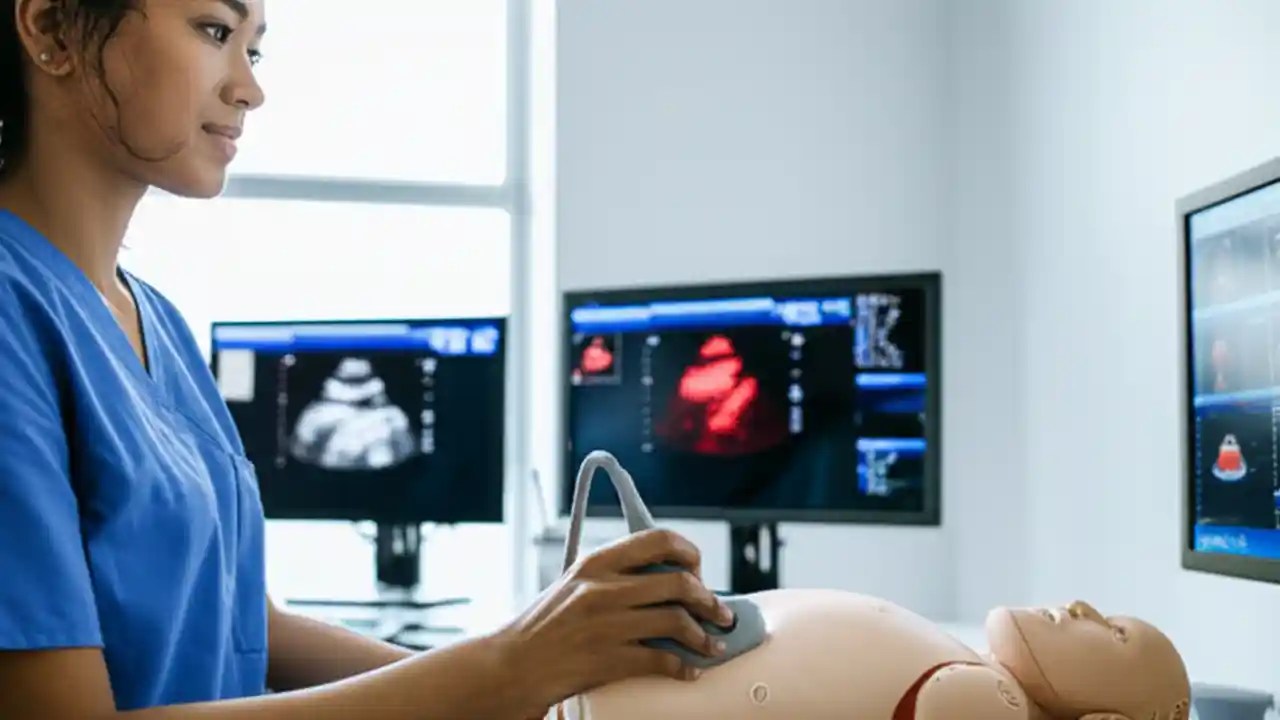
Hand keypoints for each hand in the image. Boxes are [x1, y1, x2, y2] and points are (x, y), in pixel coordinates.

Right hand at [495, 528, 733, 710]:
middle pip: (678, 583)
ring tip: (713, 646)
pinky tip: (689, 670)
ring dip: (704, 636)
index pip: (656, 540)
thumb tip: (665, 578)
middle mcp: (604, 588)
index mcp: (596, 562)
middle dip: (709, 600)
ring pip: (677, 621)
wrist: (512, 665)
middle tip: (720, 613)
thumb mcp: (574, 584)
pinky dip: (683, 667)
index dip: (687, 552)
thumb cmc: (544, 626)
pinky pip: (662, 660)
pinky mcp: (608, 658)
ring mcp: (607, 624)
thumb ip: (613, 575)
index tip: (698, 568)